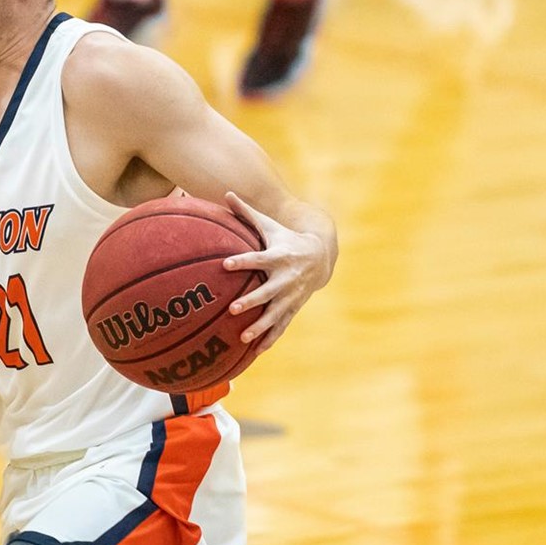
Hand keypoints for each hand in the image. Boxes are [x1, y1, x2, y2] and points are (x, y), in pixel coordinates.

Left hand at [221, 191, 328, 350]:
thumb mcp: (270, 225)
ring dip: (259, 326)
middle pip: (267, 291)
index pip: (258, 259)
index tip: (226, 264)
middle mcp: (285, 278)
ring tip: (242, 337)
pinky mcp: (293, 308)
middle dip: (251, 300)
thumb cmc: (286, 238)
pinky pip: (281, 325)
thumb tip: (226, 193)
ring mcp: (290, 295)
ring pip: (274, 313)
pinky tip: (255, 352)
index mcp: (278, 256)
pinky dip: (269, 338)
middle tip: (233, 308)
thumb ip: (246, 213)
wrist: (320, 256)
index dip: (242, 261)